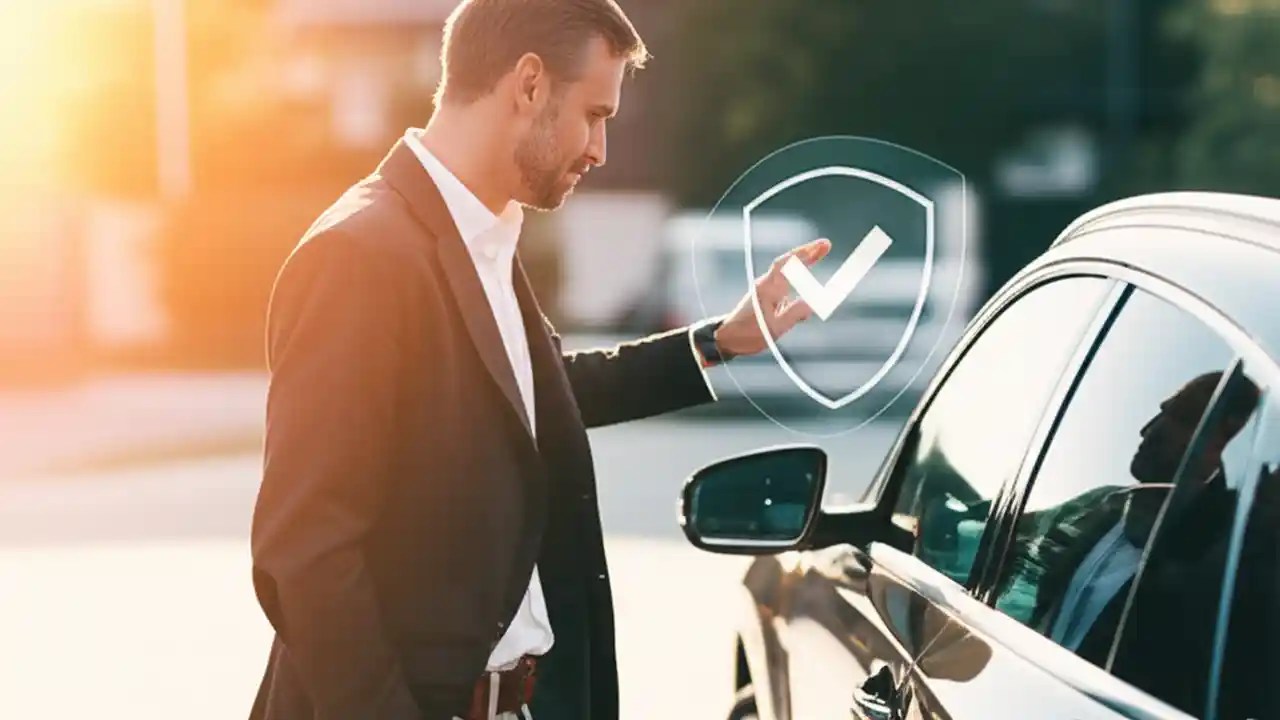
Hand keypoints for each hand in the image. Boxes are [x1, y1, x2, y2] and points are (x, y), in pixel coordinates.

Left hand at [714, 238, 832, 356]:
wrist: (728, 338)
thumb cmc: (748, 333)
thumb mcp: (776, 328)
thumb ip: (796, 313)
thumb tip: (814, 302)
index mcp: (768, 288)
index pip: (787, 264)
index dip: (805, 253)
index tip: (822, 246)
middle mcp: (767, 284)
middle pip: (789, 264)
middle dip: (808, 253)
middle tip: (826, 246)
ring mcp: (767, 289)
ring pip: (788, 272)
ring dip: (804, 264)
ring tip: (820, 255)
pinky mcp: (768, 296)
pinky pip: (786, 283)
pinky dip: (799, 278)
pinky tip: (809, 282)